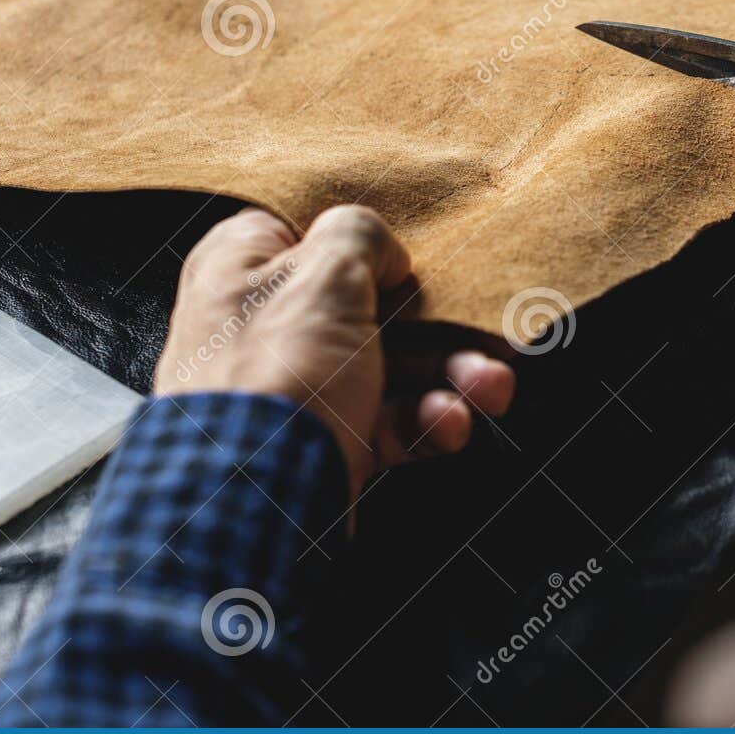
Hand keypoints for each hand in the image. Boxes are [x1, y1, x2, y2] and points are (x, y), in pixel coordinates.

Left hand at [153, 205, 514, 501]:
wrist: (253, 502)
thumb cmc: (275, 379)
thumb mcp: (325, 278)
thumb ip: (357, 237)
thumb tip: (379, 243)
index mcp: (244, 267)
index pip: (309, 230)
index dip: (366, 238)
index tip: (416, 250)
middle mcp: (265, 324)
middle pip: (369, 306)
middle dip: (439, 323)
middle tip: (486, 329)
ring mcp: (296, 388)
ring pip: (390, 367)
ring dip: (450, 375)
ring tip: (491, 385)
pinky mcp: (323, 441)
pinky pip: (387, 422)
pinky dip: (425, 422)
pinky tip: (450, 424)